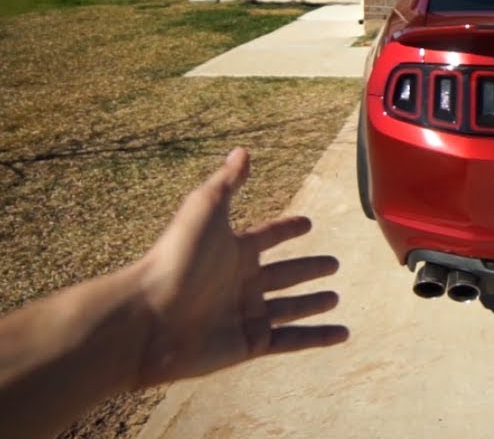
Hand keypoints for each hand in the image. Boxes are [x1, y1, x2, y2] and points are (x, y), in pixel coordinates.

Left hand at [133, 148, 348, 386]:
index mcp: (233, 251)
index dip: (287, 230)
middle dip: (307, 269)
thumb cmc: (175, 260)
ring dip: (313, 303)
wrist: (149, 318)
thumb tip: (242, 151)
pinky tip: (342, 335)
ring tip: (336, 297)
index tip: (307, 224)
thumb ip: (227, 183)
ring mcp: (247, 315)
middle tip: (334, 264)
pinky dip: (319, 337)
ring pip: (290, 308)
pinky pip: (293, 339)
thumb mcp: (205, 210)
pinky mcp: (251, 344)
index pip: (267, 237)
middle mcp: (241, 283)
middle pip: (283, 274)